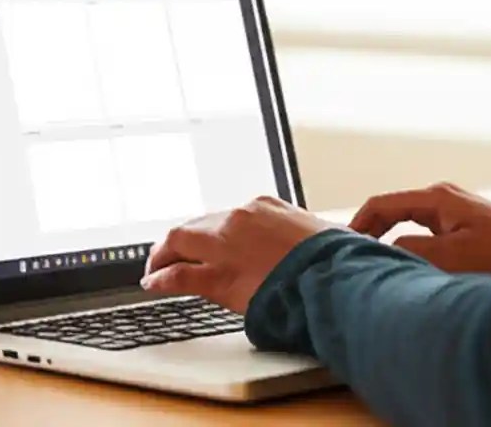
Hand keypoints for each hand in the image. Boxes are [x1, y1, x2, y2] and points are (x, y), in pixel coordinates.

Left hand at [140, 196, 334, 313]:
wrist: (335, 277)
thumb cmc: (338, 261)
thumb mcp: (326, 237)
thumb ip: (308, 239)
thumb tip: (322, 248)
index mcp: (267, 206)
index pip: (228, 215)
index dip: (213, 230)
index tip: (209, 239)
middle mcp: (241, 217)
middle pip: (199, 224)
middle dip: (183, 239)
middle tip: (172, 252)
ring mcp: (226, 244)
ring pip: (180, 241)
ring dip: (163, 254)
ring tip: (155, 266)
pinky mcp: (219, 275)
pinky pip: (179, 274)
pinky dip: (160, 277)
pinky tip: (152, 283)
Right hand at [349, 182, 490, 273]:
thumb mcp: (451, 257)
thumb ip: (411, 250)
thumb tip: (386, 248)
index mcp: (436, 198)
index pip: (382, 204)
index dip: (358, 224)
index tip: (343, 245)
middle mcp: (442, 196)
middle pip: (392, 210)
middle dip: (371, 231)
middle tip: (355, 256)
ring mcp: (454, 208)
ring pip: (408, 221)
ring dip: (390, 238)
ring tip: (375, 260)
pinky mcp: (464, 222)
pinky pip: (424, 229)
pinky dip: (408, 241)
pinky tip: (405, 261)